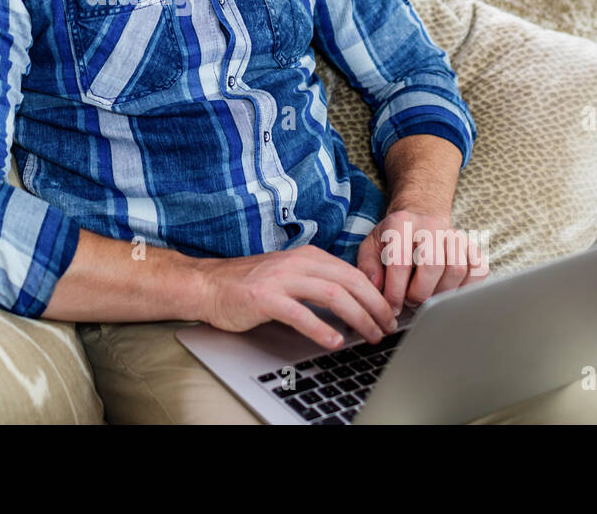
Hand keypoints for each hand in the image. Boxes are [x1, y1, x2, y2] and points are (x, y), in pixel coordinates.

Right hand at [195, 245, 399, 349]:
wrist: (208, 284)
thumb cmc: (248, 283)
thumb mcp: (289, 273)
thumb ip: (316, 281)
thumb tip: (352, 300)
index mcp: (307, 256)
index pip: (352, 273)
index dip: (375, 295)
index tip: (388, 314)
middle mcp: (297, 263)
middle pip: (349, 282)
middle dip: (374, 307)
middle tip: (387, 327)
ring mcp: (281, 279)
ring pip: (332, 295)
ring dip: (357, 318)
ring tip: (369, 335)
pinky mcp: (265, 298)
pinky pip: (300, 314)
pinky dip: (321, 329)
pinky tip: (334, 342)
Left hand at [356, 208, 488, 314]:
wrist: (420, 216)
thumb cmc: (393, 238)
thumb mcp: (372, 246)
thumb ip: (369, 267)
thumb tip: (376, 287)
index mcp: (401, 223)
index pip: (400, 262)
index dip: (395, 291)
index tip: (392, 307)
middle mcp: (431, 225)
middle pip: (433, 265)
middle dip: (420, 293)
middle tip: (411, 301)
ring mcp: (455, 234)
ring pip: (457, 270)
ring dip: (441, 293)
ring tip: (427, 296)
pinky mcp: (472, 246)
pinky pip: (477, 271)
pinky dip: (463, 288)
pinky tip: (446, 290)